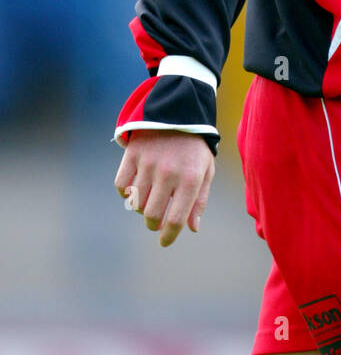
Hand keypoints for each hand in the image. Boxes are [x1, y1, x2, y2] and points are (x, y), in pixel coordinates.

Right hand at [114, 131, 214, 246]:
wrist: (180, 112)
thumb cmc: (195, 148)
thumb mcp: (206, 171)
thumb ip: (199, 201)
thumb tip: (192, 228)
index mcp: (191, 179)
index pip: (176, 219)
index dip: (169, 236)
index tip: (164, 242)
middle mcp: (169, 173)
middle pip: (152, 216)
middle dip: (153, 225)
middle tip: (157, 221)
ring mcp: (148, 163)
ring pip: (136, 203)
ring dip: (141, 209)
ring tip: (149, 201)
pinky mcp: (132, 154)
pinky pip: (121, 186)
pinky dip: (126, 193)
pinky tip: (134, 189)